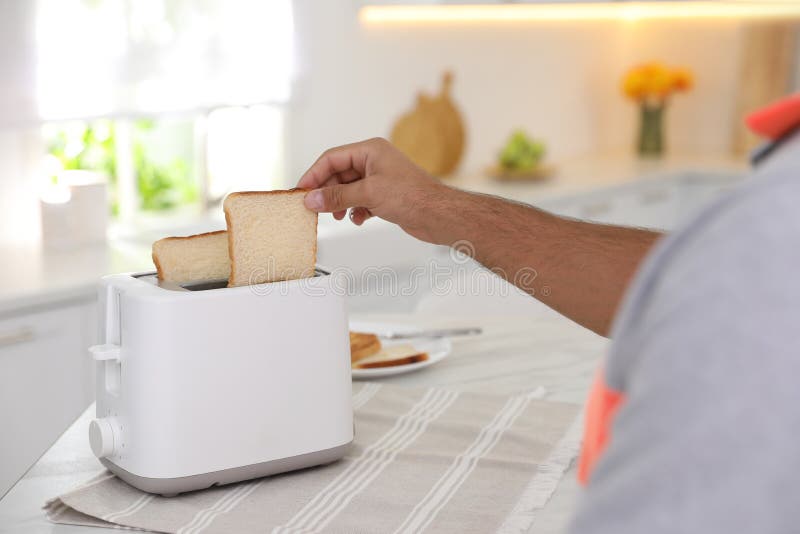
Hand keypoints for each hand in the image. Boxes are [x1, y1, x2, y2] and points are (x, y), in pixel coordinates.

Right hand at [297, 137, 452, 243]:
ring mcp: (380, 179)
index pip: (332, 158)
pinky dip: (355, 210)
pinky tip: (357, 219)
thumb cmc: (413, 196)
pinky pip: (360, 201)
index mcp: (371, 150)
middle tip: (314, 207)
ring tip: (337, 215)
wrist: (438, 215)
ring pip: (349, 189)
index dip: (314, 174)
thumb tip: (312, 199)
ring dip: (340, 203)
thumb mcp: (368, 194)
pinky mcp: (385, 196)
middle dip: (327, 191)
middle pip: (338, 174)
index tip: (301, 190)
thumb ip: (337, 196)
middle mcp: (375, 161)